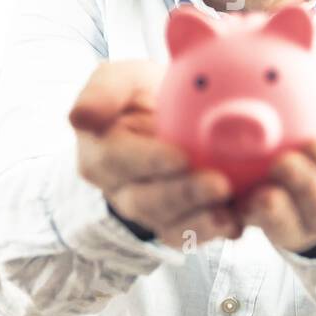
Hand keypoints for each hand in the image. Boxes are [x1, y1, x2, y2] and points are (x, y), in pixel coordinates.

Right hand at [68, 60, 242, 247]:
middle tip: (219, 184)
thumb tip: (78, 116)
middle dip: (183, 195)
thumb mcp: (122, 79)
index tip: (181, 156)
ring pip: (168, 224)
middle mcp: (120, 189)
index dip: (148, 161)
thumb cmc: (143, 95)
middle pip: (145, 200)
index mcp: (100, 153)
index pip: (116, 160)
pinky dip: (214, 232)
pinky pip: (190, 236)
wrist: (174, 117)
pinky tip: (237, 223)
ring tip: (230, 210)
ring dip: (201, 220)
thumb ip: (103, 91)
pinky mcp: (175, 225)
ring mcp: (148, 212)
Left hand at [237, 74, 315, 253]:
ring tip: (266, 179)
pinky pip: (273, 234)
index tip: (314, 142)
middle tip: (284, 160)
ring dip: (283, 207)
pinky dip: (258, 216)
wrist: (296, 123)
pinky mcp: (284, 230)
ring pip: (305, 230)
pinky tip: (250, 195)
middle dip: (309, 188)